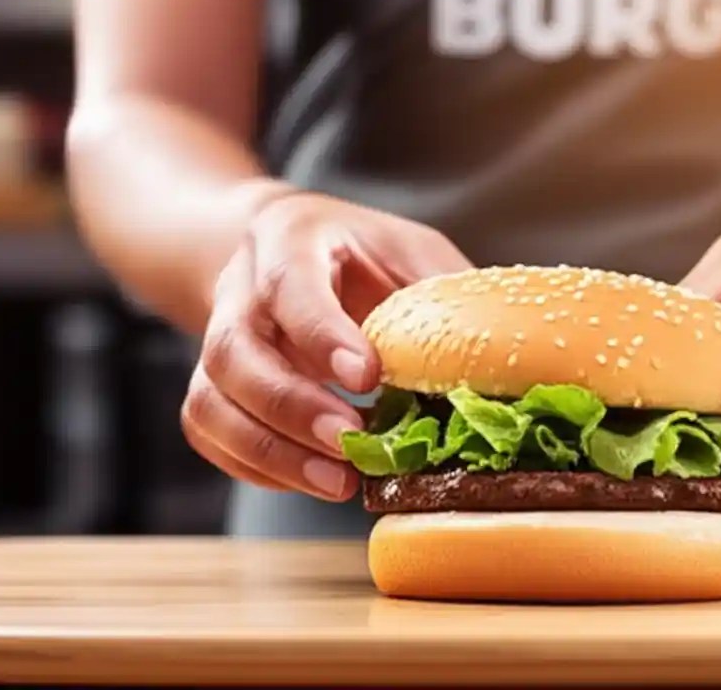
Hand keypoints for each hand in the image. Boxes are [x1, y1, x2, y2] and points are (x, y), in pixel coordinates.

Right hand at [180, 190, 472, 500]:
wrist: (277, 244)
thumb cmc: (359, 251)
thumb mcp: (407, 249)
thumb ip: (442, 294)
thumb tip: (512, 350)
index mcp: (289, 239)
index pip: (289, 285)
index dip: (322, 335)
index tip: (367, 378)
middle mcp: (239, 289)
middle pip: (234, 353)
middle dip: (292, 407)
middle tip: (350, 444)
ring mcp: (217, 338)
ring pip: (210, 401)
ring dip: (271, 451)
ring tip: (339, 481)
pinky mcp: (212, 383)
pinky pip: (209, 432)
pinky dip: (255, 465)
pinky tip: (310, 478)